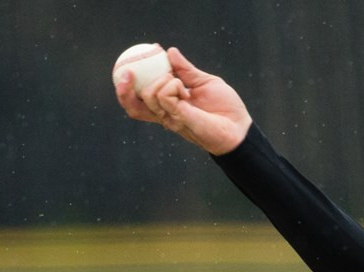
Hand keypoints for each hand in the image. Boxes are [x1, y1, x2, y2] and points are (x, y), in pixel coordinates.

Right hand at [114, 46, 251, 155]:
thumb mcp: (204, 82)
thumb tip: (170, 52)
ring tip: (179, 82)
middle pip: (133, 106)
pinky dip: (172, 86)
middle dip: (123, 89)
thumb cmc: (225, 108)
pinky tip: (184, 89)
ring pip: (149, 96)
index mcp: (169, 105)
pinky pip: (165, 97)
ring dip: (161, 81)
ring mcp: (171, 118)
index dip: (131, 82)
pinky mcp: (179, 119)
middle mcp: (166, 114)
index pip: (141, 98)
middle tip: (127, 70)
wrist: (240, 127)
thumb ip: (186, 70)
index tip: (137, 57)